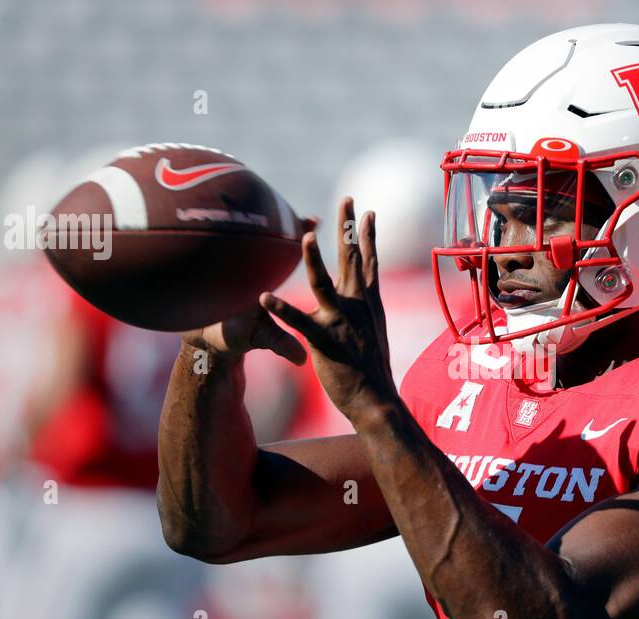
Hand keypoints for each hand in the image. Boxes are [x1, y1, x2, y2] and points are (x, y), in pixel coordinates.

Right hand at [181, 216, 318, 363]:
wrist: (203, 339)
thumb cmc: (235, 334)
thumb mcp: (261, 337)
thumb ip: (281, 342)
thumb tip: (302, 359)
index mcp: (265, 280)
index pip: (286, 252)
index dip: (300, 234)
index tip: (314, 218)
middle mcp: (248, 269)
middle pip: (264, 238)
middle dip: (273, 219)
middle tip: (287, 204)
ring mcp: (225, 268)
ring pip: (234, 239)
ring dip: (235, 221)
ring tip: (233, 200)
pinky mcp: (202, 273)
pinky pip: (201, 249)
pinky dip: (195, 235)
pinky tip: (191, 216)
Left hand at [259, 198, 396, 419]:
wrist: (375, 399)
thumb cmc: (372, 371)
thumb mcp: (374, 335)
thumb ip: (365, 314)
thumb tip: (364, 304)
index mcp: (369, 304)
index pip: (369, 262)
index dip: (367, 236)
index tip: (367, 212)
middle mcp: (358, 307)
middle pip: (352, 260)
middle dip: (349, 228)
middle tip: (347, 199)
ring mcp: (341, 322)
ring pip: (325, 283)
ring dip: (314, 259)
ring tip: (305, 236)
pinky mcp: (324, 341)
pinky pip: (299, 322)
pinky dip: (280, 309)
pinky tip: (263, 297)